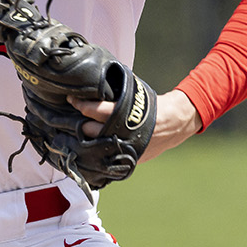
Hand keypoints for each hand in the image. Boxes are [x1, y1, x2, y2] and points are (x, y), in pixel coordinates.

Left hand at [73, 89, 201, 161]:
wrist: (175, 122)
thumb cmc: (152, 106)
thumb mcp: (134, 95)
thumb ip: (116, 96)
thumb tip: (94, 87)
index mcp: (123, 114)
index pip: (95, 110)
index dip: (80, 104)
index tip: (71, 99)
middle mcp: (122, 133)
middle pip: (90, 131)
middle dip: (79, 124)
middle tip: (70, 117)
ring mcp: (125, 148)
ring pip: (95, 147)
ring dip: (85, 140)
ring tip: (78, 133)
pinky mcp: (129, 159)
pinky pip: (107, 159)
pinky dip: (97, 154)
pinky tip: (89, 149)